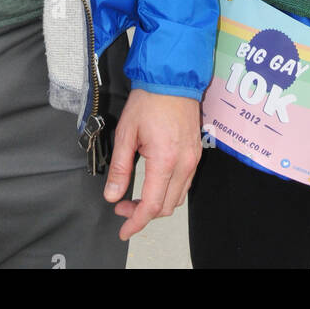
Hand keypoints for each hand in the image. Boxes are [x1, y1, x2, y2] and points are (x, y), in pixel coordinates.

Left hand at [102, 89, 201, 240]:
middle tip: (123, 206)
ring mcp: (193, 158)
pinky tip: (154, 183)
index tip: (124, 229)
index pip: (152, 205)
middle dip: (143, 213)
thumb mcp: (126, 133)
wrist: (172, 78)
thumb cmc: (150, 99)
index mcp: (165, 160)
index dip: (136, 222)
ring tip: (136, 196)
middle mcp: (184, 163)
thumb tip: (113, 194)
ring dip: (157, 203)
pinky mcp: (196, 152)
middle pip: (167, 206)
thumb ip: (120, 167)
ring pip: (177, 197)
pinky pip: (185, 182)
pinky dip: (169, 191)